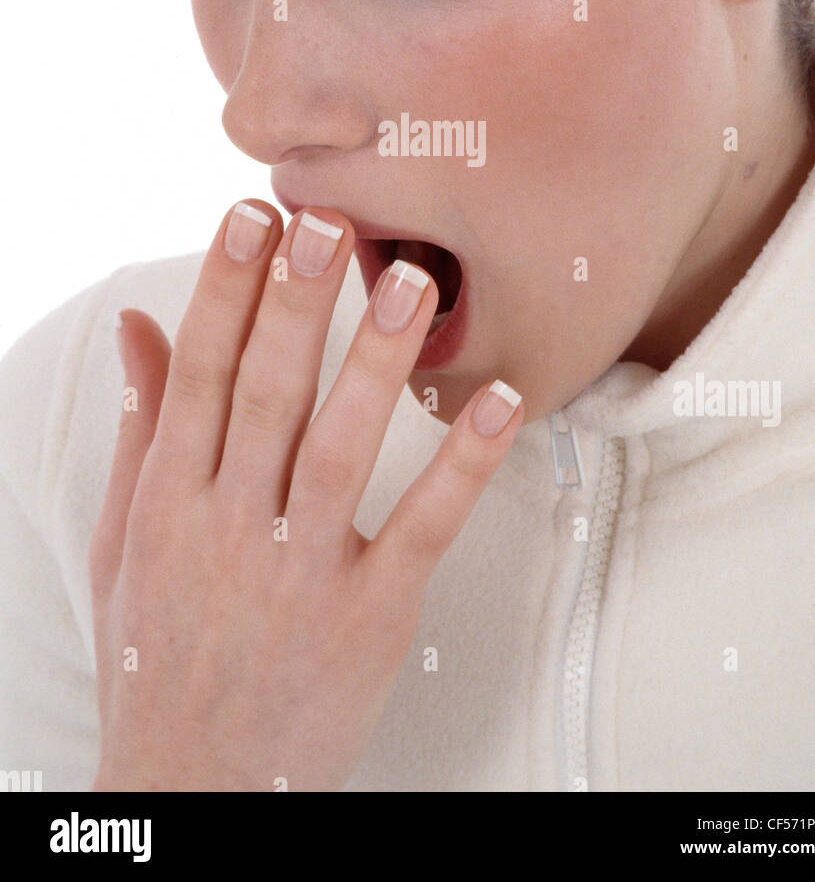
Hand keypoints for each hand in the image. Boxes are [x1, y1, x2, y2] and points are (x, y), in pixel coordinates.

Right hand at [88, 200, 522, 790]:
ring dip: (377, 363)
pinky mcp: (369, 618)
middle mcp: (229, 529)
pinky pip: (422, 529)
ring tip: (414, 284)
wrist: (193, 791)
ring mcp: (300, 575)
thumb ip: (140, 427)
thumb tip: (137, 325)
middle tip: (329, 217)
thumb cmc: (158, 654)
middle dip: (296, 302)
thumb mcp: (125, 541)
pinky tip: (498, 403)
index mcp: (170, 502)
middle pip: (266, 394)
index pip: (198, 374)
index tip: (252, 215)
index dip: (225, 290)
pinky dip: (461, 465)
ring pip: (340, 449)